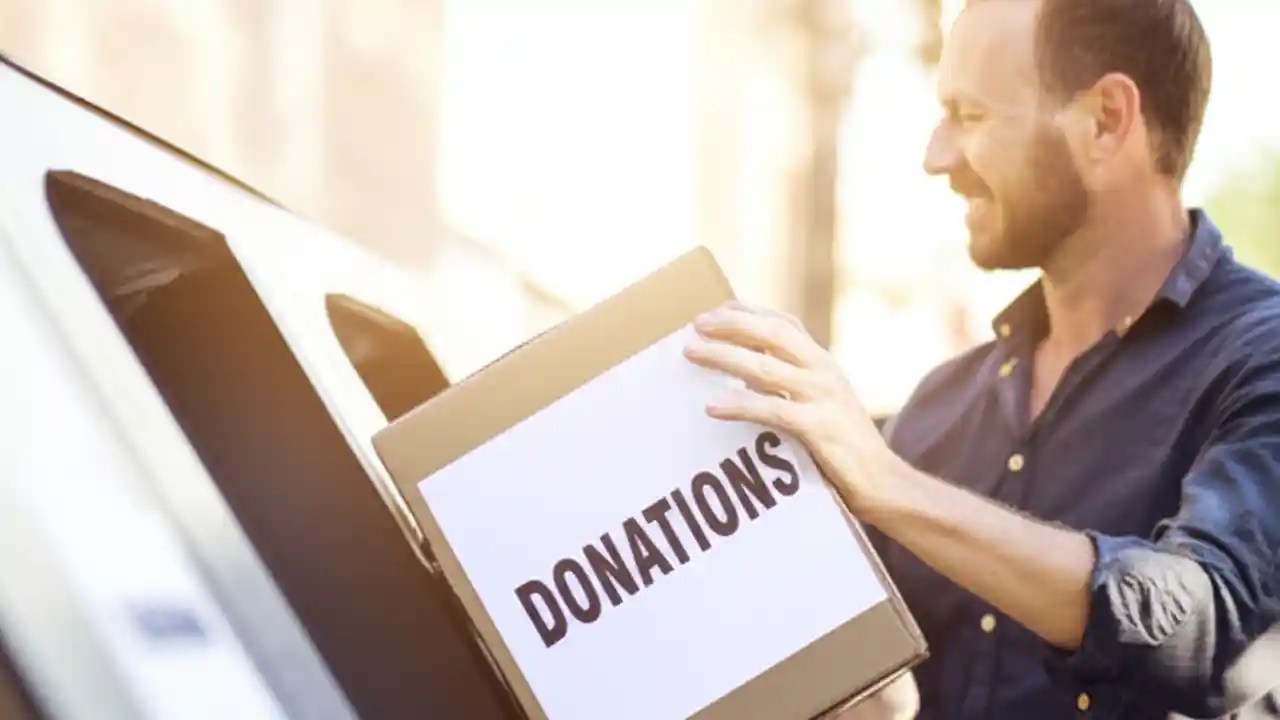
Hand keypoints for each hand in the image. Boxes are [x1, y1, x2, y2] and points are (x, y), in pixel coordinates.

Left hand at [682, 301, 909, 516]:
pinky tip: (712, 406)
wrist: (883, 480)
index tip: (714, 310)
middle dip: (732, 325)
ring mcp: (823, 397)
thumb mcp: (820, 403)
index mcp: (823, 362)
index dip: (748, 312)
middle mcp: (824, 371)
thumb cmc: (843, 445)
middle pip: (772, 334)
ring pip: (765, 368)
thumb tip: (742, 374)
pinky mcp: (819, 427)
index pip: (784, 323)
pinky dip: (739, 405)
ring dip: (724, 357)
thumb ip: (788, 384)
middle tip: (696, 324)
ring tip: (691, 353)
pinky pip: (772, 410)